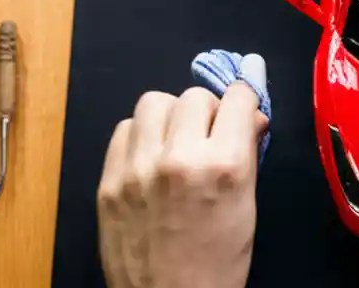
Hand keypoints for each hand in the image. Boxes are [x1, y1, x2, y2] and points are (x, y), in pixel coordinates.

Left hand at [97, 83, 268, 287]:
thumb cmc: (217, 263)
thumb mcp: (247, 207)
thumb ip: (247, 154)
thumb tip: (249, 115)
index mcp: (223, 167)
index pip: (237, 97)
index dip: (243, 100)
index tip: (242, 108)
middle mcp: (179, 159)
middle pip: (194, 96)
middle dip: (208, 110)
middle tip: (210, 133)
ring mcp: (137, 170)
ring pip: (153, 102)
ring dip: (171, 115)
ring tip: (176, 140)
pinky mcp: (108, 183)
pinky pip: (124, 130)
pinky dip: (141, 134)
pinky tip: (150, 156)